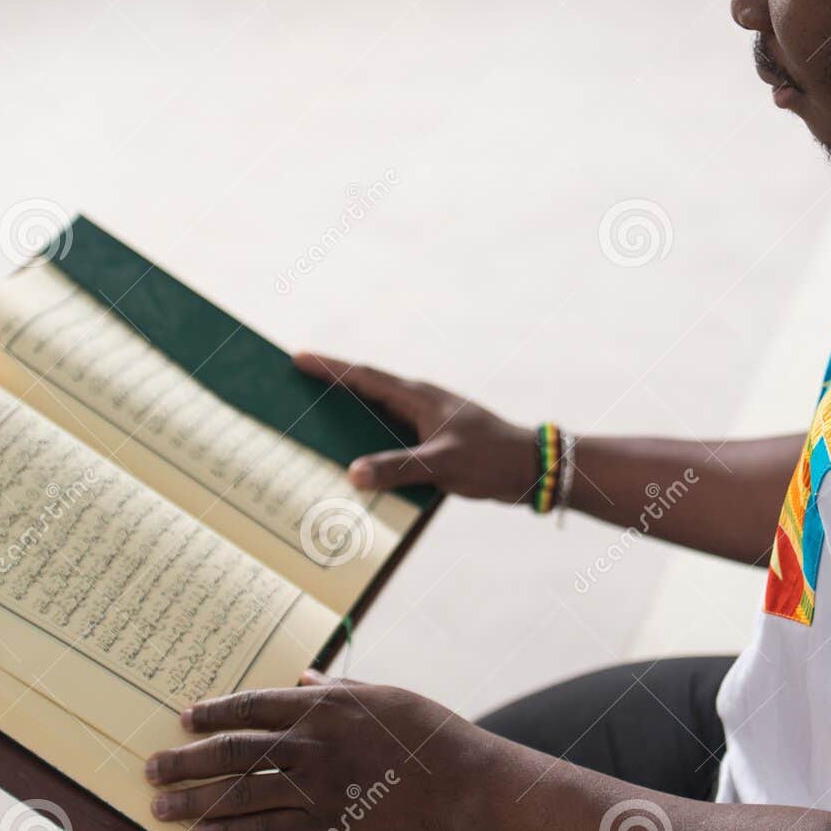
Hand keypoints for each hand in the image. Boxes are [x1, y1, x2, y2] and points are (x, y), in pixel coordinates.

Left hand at [144, 671, 491, 830]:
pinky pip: (266, 828)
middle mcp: (311, 744)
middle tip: (150, 765)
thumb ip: (337, 690)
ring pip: (239, 792)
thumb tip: (303, 679)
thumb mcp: (383, 696)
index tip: (183, 717)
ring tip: (159, 804)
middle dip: (185, 758)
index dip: (212, 711)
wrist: (462, 781)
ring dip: (193, 799)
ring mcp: (315, 787)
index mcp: (323, 707)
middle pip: (232, 749)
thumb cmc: (427, 733)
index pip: (252, 706)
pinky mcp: (326, 826)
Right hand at [293, 352, 538, 502]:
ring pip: (379, 412)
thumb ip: (397, 469)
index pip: (365, 377)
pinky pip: (393, 434)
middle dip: (332, 384)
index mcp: (419, 398)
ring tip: (316, 417)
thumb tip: (352, 473)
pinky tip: (358, 457)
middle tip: (296, 381)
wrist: (534, 467)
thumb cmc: (492, 461)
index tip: (298, 357)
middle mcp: (421, 403)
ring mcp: (429, 420)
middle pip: (367, 388)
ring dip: (350, 412)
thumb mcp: (442, 466)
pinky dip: (371, 438)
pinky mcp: (436, 439)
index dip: (330, 368)